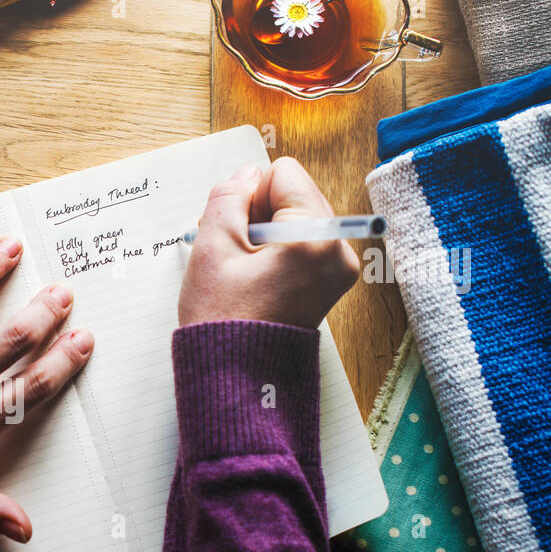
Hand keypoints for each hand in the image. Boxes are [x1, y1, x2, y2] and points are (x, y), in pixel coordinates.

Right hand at [178, 157, 358, 329]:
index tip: (237, 232)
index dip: (249, 196)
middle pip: (295, 196)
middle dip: (260, 215)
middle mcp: (337, 249)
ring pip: (297, 220)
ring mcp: (338, 269)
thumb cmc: (222, 320)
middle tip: (238, 254)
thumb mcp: (213, 247)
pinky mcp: (330, 283)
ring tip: (246, 270)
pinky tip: (257, 278)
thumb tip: (246, 175)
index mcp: (315, 236)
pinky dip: (277, 252)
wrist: (236, 377)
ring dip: (266, 235)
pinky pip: (303, 244)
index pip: (283, 174)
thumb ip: (228, 197)